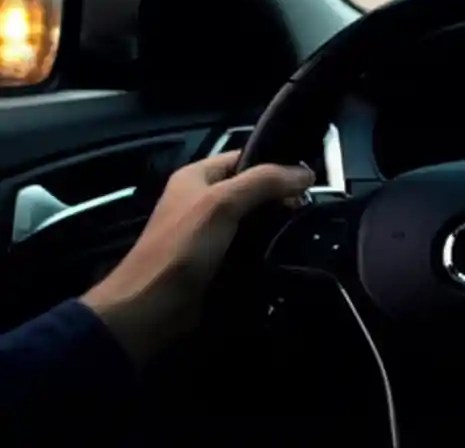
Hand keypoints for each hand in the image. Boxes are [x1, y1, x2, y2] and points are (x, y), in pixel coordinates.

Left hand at [82, 151, 313, 364]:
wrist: (151, 308)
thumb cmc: (182, 248)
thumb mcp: (222, 204)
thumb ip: (264, 182)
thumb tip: (307, 173)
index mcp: (196, 176)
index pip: (245, 156)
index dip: (275, 162)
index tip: (309, 176)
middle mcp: (203, 199)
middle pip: (252, 187)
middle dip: (281, 195)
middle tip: (311, 204)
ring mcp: (210, 231)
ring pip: (255, 217)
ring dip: (277, 222)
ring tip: (307, 225)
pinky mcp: (219, 259)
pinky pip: (251, 244)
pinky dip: (269, 245)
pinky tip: (289, 247)